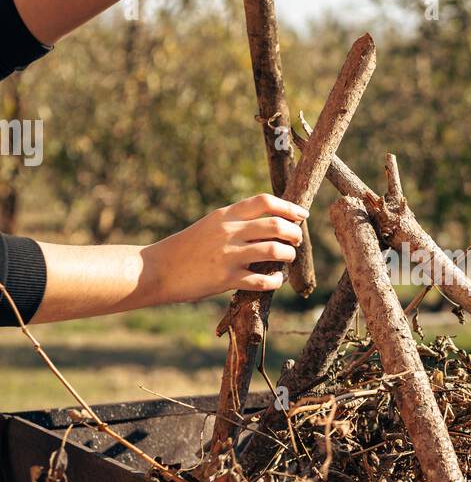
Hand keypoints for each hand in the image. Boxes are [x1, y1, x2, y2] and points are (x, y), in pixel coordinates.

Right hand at [144, 193, 308, 303]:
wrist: (156, 269)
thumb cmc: (186, 248)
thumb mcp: (210, 225)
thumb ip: (236, 222)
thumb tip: (269, 223)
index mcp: (225, 215)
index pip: (264, 201)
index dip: (289, 207)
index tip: (302, 215)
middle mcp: (229, 231)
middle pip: (276, 225)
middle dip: (294, 233)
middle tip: (296, 240)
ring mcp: (229, 255)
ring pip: (275, 251)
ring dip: (288, 255)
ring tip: (287, 259)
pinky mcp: (226, 279)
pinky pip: (263, 280)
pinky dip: (276, 280)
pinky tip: (275, 279)